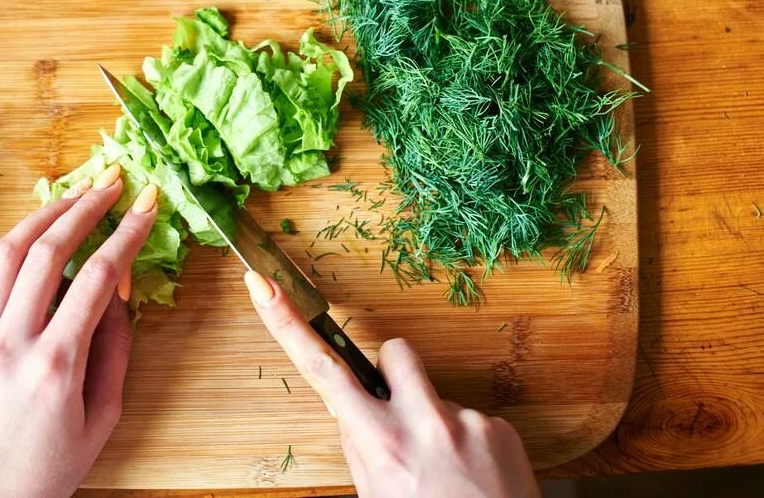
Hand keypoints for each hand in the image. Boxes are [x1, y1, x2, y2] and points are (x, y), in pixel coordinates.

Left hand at [0, 164, 155, 497]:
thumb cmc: (45, 473)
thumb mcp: (101, 421)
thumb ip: (115, 353)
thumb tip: (118, 298)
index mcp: (55, 365)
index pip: (98, 277)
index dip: (127, 234)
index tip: (146, 204)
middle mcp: (11, 343)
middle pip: (47, 250)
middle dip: (84, 207)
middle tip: (110, 182)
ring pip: (5, 254)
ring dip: (40, 216)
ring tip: (70, 197)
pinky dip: (8, 249)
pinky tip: (29, 239)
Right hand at [244, 270, 539, 497]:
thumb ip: (363, 453)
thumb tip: (354, 417)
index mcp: (382, 445)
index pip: (324, 372)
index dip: (287, 325)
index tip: (263, 284)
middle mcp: (424, 424)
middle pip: (395, 352)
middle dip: (394, 375)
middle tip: (401, 419)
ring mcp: (467, 421)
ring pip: (437, 395)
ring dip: (434, 419)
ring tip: (446, 469)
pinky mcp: (501, 428)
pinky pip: (473, 419)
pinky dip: (470, 445)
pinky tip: (473, 478)